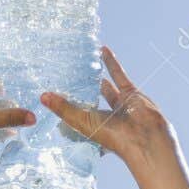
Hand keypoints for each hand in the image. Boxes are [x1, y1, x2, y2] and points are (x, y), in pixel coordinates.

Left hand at [41, 46, 176, 170]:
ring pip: (103, 87)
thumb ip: (63, 109)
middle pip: (88, 101)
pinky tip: (101, 50)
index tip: (51, 95)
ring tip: (82, 63)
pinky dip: (110, 62)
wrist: (145, 138)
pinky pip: (118, 75)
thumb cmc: (113, 137)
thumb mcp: (82, 122)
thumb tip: (43, 97)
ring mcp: (118, 105)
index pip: (74, 116)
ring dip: (94, 75)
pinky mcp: (130, 93)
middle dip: (79, 90)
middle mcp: (105, 118)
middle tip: (65, 76)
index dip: (64, 107)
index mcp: (92, 129)